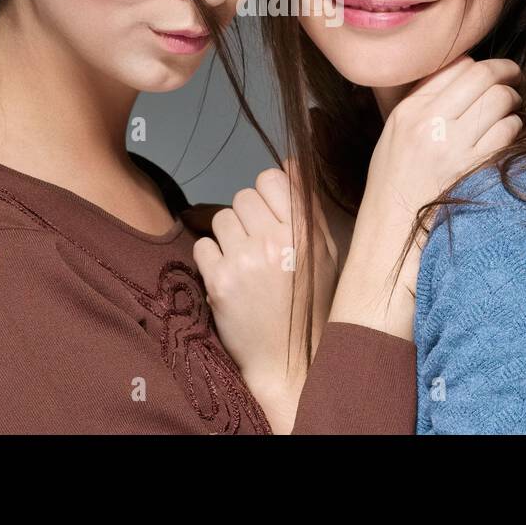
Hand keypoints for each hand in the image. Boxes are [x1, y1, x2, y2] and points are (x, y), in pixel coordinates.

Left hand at [192, 161, 338, 432]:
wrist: (289, 363)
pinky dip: (211, 260)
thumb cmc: (309, 307)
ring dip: (228, 237)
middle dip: (246, 218)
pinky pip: (202, 246)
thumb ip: (306, 206)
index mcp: (305, 232)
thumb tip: (287, 163)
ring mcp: (245, 260)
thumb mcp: (323, 253)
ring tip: (243, 262)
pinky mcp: (219, 281)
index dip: (267, 196)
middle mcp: (276, 240)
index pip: (270, 179)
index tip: (270, 218)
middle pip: (243, 197)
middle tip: (256, 245)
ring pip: (220, 218)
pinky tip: (228, 277)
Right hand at [330, 55, 523, 338]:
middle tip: (516, 81)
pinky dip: (514, 130)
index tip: (491, 73)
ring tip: (512, 112)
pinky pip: (507, 133)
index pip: (454, 67)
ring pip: (499, 101)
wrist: (390, 239)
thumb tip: (462, 78)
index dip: (480, 65)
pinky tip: (508, 138)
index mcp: (406, 112)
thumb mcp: (394, 139)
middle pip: (481, 77)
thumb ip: (422, 107)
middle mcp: (427, 123)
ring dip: (513, 104)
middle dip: (506, 75)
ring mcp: (450, 146)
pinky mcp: (471, 169)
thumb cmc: (394, 191)